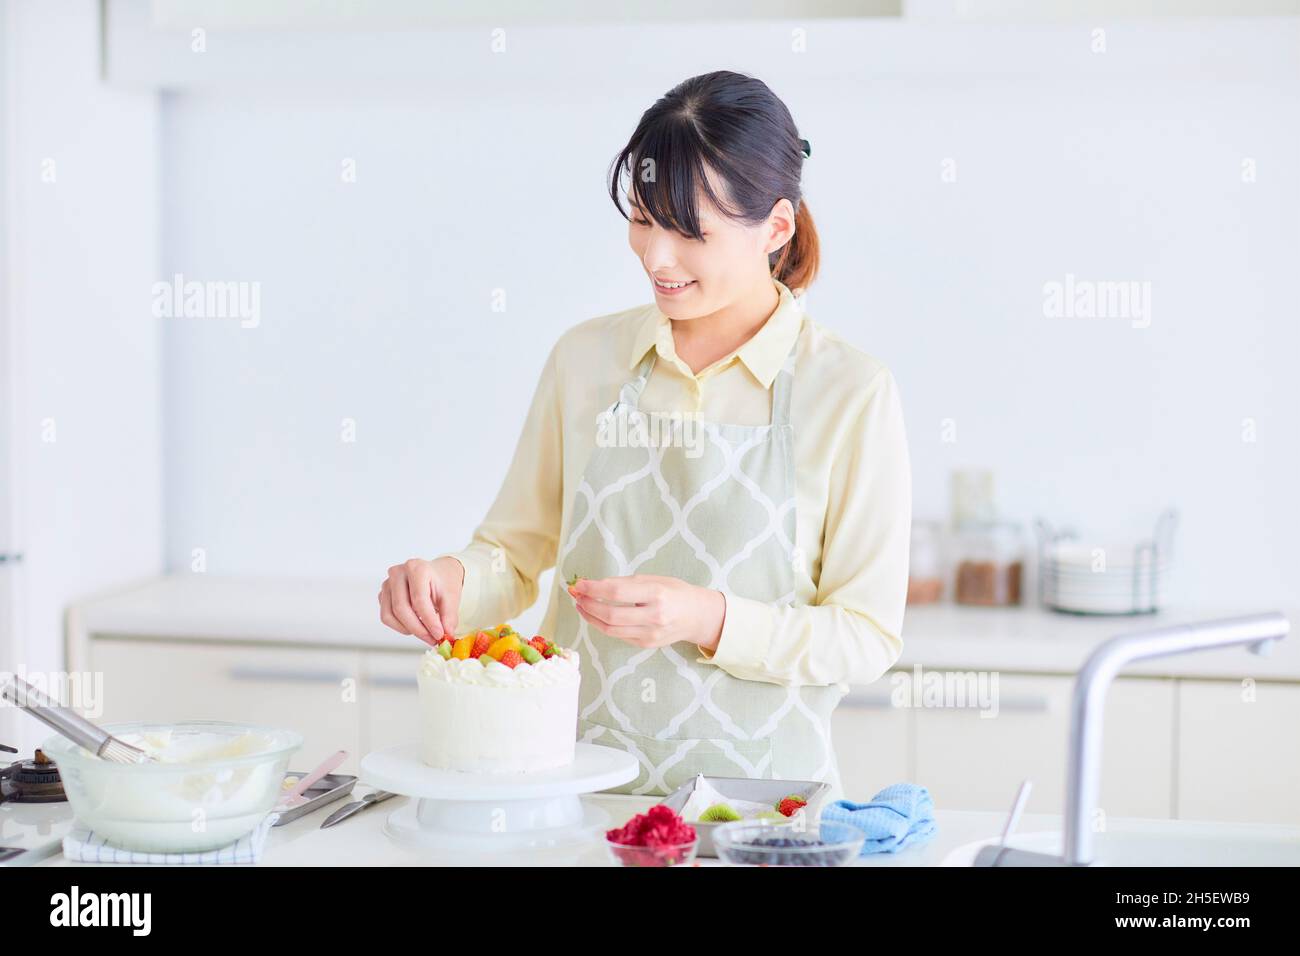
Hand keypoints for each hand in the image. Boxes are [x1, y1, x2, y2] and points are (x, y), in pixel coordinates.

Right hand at [379, 556, 464, 646]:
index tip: (439, 634)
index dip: (429, 620)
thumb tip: (446, 634)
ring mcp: (387, 584)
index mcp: (416, 568)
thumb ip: (449, 616)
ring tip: (426, 633)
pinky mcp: (383, 595)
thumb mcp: (452, 596)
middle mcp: (398, 573)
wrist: (437, 573)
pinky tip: (416, 625)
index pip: (419, 599)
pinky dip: (401, 626)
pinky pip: (387, 617)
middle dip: (418, 629)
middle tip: (432, 639)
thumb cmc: (443, 582)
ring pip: (390, 615)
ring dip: (408, 629)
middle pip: (401, 608)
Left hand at [568, 574, 724, 651]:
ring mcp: (650, 633)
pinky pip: (618, 635)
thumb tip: (594, 585)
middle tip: (577, 595)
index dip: (593, 589)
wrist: (697, 615)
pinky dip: (603, 625)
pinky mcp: (646, 644)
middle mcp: (654, 616)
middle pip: (610, 615)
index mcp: (657, 594)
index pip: (616, 592)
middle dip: (588, 604)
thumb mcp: (654, 579)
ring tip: (582, 605)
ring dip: (591, 617)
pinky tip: (596, 615)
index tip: (579, 584)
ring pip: (610, 629)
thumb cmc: (674, 592)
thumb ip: (625, 583)